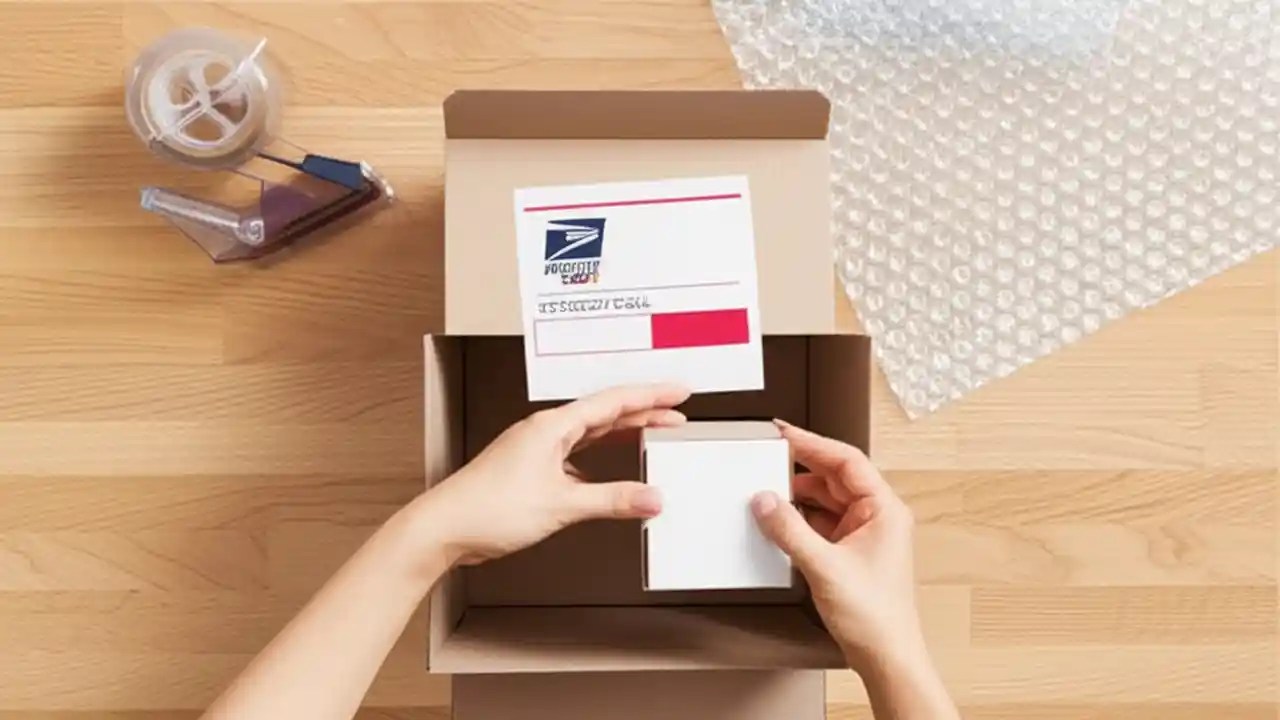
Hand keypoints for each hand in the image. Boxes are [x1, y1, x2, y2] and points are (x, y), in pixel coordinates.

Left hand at [422, 384, 689, 566]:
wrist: (443, 528)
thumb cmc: (486, 508)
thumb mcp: (561, 504)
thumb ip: (610, 500)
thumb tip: (649, 498)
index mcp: (552, 426)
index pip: (613, 402)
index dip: (650, 397)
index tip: (678, 392)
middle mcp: (543, 431)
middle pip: (603, 414)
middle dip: (642, 413)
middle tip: (675, 413)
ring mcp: (534, 449)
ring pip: (588, 434)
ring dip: (620, 435)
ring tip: (650, 436)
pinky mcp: (528, 470)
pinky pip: (573, 456)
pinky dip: (597, 461)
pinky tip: (606, 475)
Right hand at [750, 420, 922, 669]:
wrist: (886, 657)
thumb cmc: (875, 617)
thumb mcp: (824, 566)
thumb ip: (789, 530)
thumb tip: (765, 501)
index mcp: (884, 510)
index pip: (846, 461)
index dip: (813, 444)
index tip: (785, 434)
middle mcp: (877, 518)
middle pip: (834, 478)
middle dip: (801, 470)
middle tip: (769, 458)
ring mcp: (864, 536)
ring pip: (826, 502)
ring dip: (798, 498)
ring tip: (769, 493)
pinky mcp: (851, 554)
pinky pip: (821, 524)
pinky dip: (800, 520)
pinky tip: (780, 523)